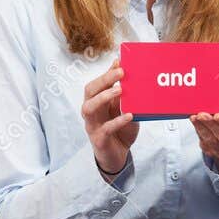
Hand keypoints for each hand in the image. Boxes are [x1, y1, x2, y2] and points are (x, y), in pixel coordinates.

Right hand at [81, 60, 138, 177]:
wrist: (118, 156)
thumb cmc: (120, 130)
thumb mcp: (123, 110)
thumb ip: (123, 96)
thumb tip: (129, 76)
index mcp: (96, 102)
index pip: (96, 84)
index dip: (106, 73)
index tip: (119, 62)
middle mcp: (91, 112)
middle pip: (89, 92)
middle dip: (104, 80)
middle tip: (120, 73)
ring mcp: (92, 126)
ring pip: (89, 108)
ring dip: (103, 97)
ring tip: (119, 91)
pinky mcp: (99, 139)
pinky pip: (106, 129)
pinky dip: (117, 121)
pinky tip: (129, 115)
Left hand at [191, 111, 218, 172]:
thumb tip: (215, 105)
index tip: (218, 115)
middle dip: (211, 124)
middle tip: (202, 114)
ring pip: (212, 141)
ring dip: (202, 127)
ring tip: (196, 116)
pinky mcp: (213, 155)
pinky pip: (205, 143)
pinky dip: (199, 131)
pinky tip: (195, 121)